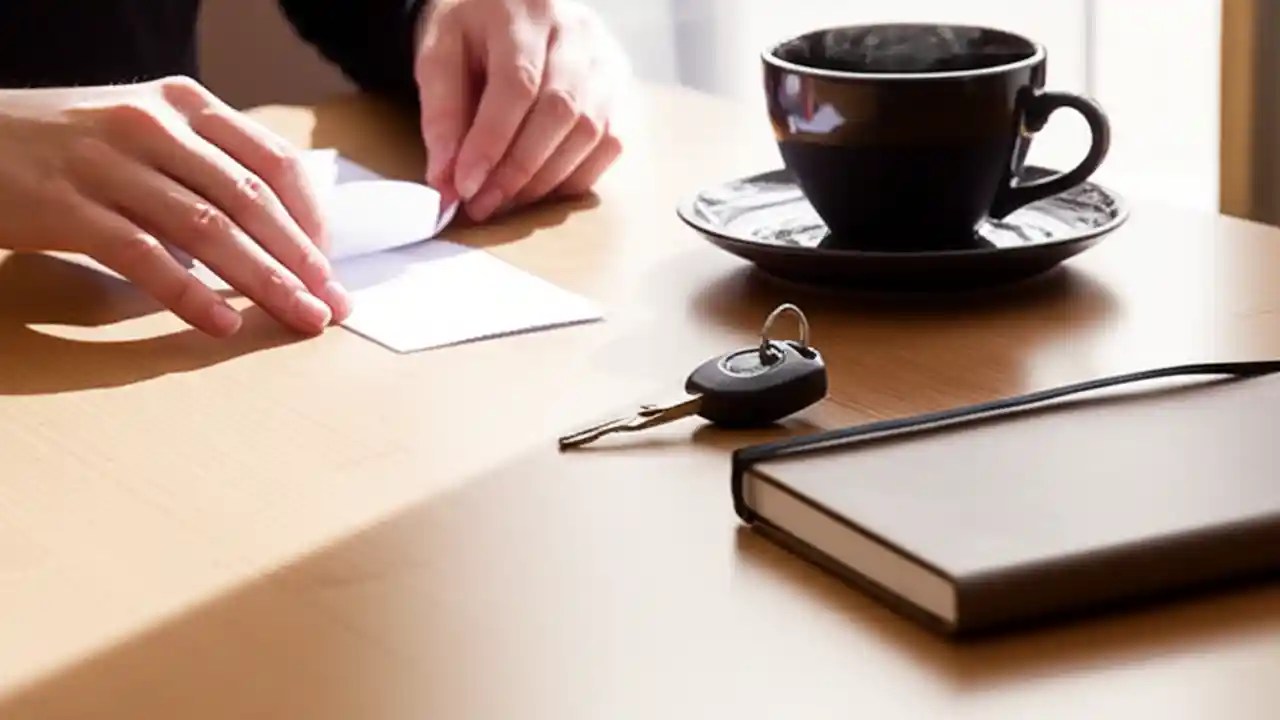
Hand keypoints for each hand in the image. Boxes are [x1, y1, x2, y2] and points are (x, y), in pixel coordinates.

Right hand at [0, 77, 350, 336]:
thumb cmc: (66, 148)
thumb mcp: (144, 135)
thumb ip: (205, 170)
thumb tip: (273, 237)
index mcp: (184, 105)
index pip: (273, 162)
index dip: (312, 220)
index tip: (330, 267)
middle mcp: (153, 126)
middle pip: (251, 200)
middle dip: (302, 260)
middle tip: (333, 305)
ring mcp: (110, 164)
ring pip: (210, 229)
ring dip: (266, 281)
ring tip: (300, 318)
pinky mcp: (68, 206)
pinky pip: (145, 256)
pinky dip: (191, 295)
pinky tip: (223, 324)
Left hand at [415, 0, 629, 221]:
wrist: (508, 7)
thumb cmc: (471, 33)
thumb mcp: (439, 57)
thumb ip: (441, 116)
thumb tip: (447, 181)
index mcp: (525, 12)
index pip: (516, 85)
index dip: (491, 142)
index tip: (466, 186)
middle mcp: (576, 32)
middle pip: (560, 111)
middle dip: (518, 169)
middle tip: (484, 204)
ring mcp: (605, 60)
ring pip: (590, 131)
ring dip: (545, 178)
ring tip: (506, 199)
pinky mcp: (620, 86)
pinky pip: (610, 143)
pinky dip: (575, 175)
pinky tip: (541, 187)